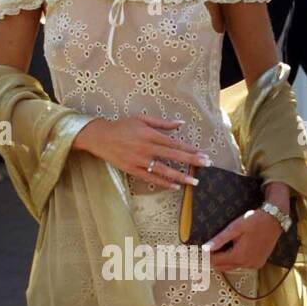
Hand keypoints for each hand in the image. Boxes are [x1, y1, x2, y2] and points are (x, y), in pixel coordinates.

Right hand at [72, 115, 209, 188]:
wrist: (100, 137)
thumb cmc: (122, 126)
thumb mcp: (142, 119)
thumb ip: (162, 123)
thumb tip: (181, 124)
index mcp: (149, 134)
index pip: (174, 143)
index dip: (189, 149)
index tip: (203, 153)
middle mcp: (146, 147)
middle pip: (173, 155)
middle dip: (191, 161)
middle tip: (206, 165)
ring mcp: (139, 160)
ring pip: (163, 170)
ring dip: (180, 176)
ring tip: (194, 181)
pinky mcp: (132, 169)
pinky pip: (151, 178)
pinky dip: (163, 182)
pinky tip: (175, 186)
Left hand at [201, 207, 283, 271]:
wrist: (274, 220)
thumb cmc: (255, 221)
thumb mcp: (235, 228)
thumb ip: (220, 240)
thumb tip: (205, 248)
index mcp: (239, 255)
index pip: (216, 261)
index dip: (207, 256)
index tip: (203, 249)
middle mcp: (247, 264)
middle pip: (223, 267)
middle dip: (215, 259)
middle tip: (210, 249)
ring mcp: (254, 265)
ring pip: (233, 267)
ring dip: (226, 260)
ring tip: (222, 248)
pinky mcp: (259, 263)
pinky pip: (243, 265)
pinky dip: (237, 260)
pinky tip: (236, 250)